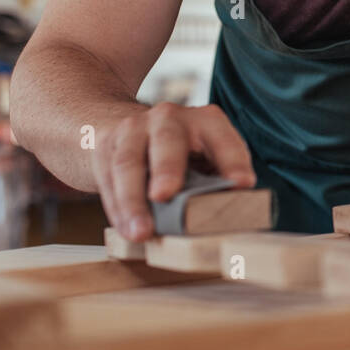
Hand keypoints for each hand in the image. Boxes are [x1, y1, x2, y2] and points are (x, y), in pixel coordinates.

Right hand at [91, 102, 255, 241]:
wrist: (119, 128)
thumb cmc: (177, 154)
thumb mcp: (203, 159)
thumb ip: (215, 181)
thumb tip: (228, 215)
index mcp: (206, 121)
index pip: (223, 138)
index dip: (233, 160)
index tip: (242, 184)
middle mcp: (169, 117)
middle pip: (167, 140)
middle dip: (167, 168)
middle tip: (165, 195)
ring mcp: (133, 129)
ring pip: (129, 164)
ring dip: (133, 201)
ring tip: (141, 232)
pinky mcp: (106, 147)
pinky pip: (108, 179)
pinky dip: (117, 209)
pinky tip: (126, 230)